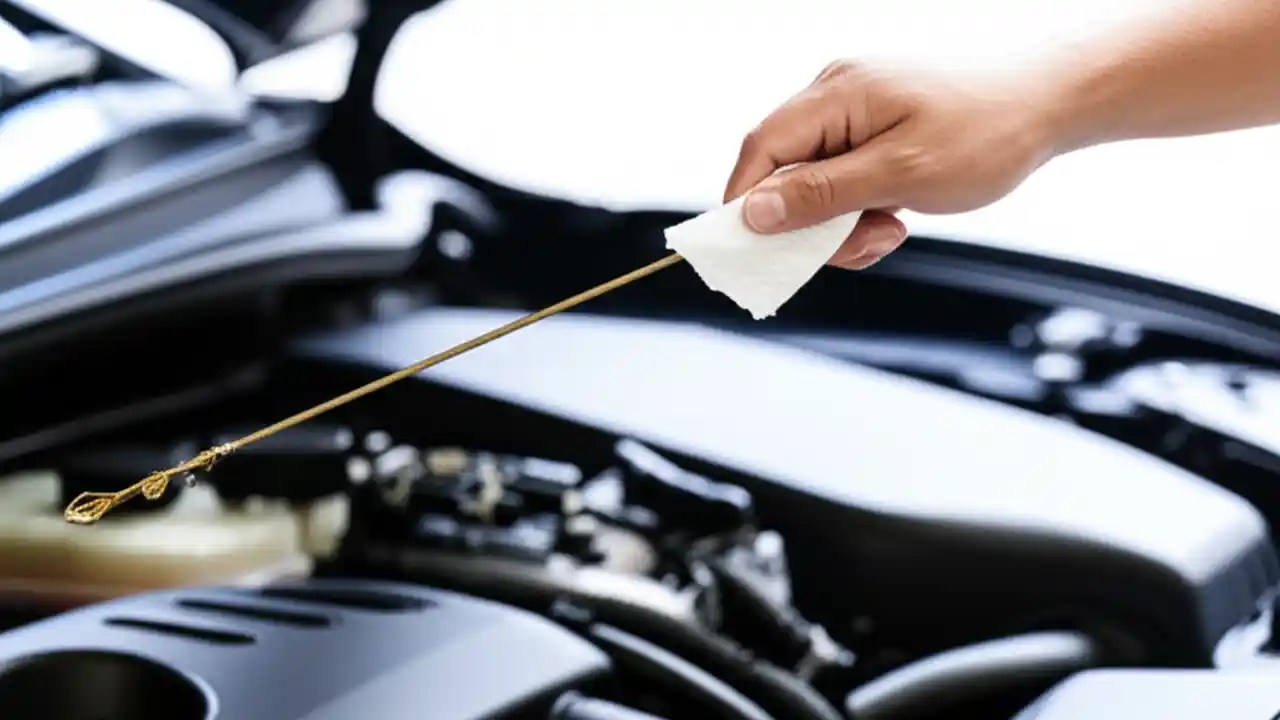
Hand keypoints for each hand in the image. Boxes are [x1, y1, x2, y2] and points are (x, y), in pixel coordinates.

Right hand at [724, 61, 1057, 268]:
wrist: (1048, 106)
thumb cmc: (986, 134)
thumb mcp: (900, 175)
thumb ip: (821, 194)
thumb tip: (753, 213)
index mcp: (836, 94)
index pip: (760, 149)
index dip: (747, 204)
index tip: (755, 251)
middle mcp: (835, 96)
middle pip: (782, 171)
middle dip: (811, 222)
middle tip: (861, 243)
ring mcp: (853, 112)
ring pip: (812, 183)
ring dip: (840, 222)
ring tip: (890, 229)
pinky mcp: (871, 129)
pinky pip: (840, 178)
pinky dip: (858, 209)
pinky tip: (895, 215)